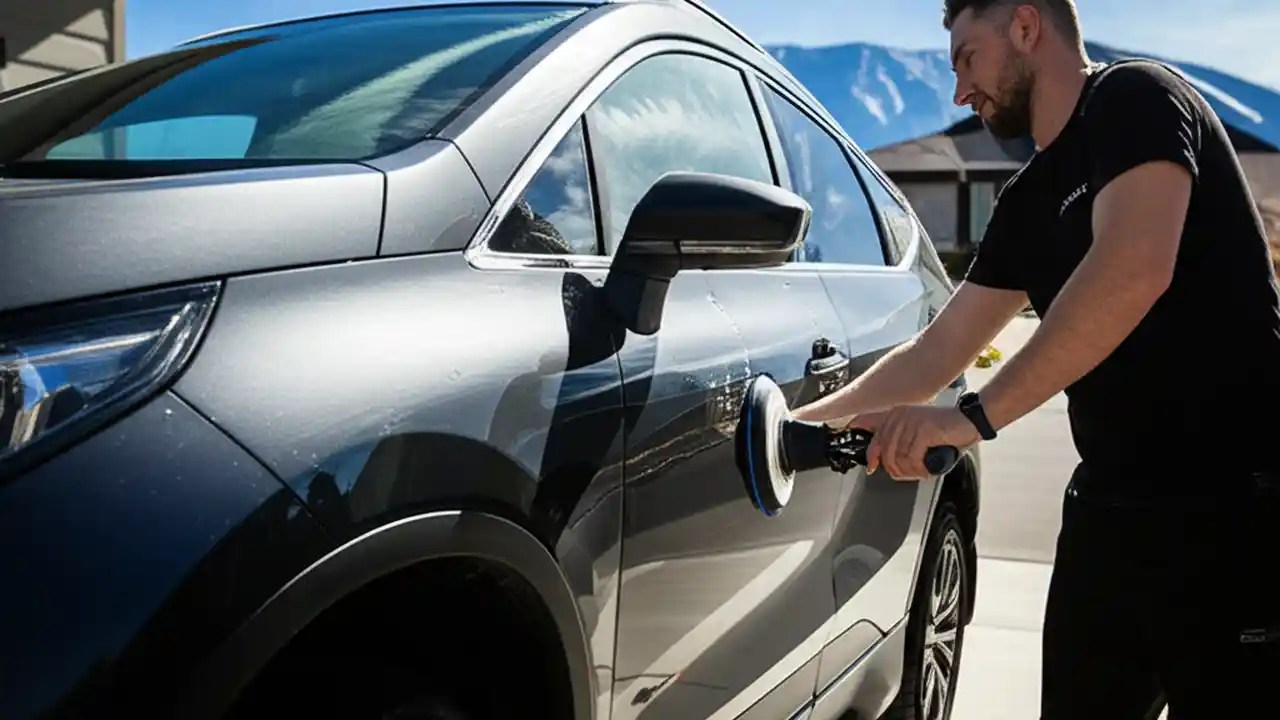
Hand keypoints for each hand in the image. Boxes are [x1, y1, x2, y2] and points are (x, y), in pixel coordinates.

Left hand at [846, 405, 979, 480]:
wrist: (970, 421)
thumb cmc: (946, 430)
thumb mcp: (917, 433)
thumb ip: (900, 442)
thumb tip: (882, 461)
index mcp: (896, 414)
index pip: (874, 436)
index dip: (871, 455)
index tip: (872, 468)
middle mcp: (900, 415)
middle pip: (886, 451)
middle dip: (896, 469)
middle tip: (908, 475)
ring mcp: (911, 421)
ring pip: (898, 456)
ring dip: (910, 471)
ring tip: (920, 472)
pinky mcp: (923, 429)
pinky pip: (912, 458)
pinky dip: (919, 469)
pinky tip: (926, 470)